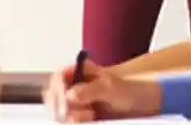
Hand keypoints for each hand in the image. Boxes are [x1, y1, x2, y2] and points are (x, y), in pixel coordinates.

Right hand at [43, 59, 160, 121]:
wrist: (139, 104)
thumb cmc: (127, 90)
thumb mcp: (110, 87)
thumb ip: (89, 90)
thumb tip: (69, 95)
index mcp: (77, 71)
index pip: (57, 78)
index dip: (58, 89)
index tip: (67, 100)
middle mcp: (71, 86)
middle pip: (52, 97)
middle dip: (62, 106)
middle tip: (80, 112)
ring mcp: (72, 103)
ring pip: (57, 112)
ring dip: (70, 117)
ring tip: (90, 115)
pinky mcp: (76, 117)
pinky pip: (66, 122)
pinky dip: (74, 122)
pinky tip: (90, 119)